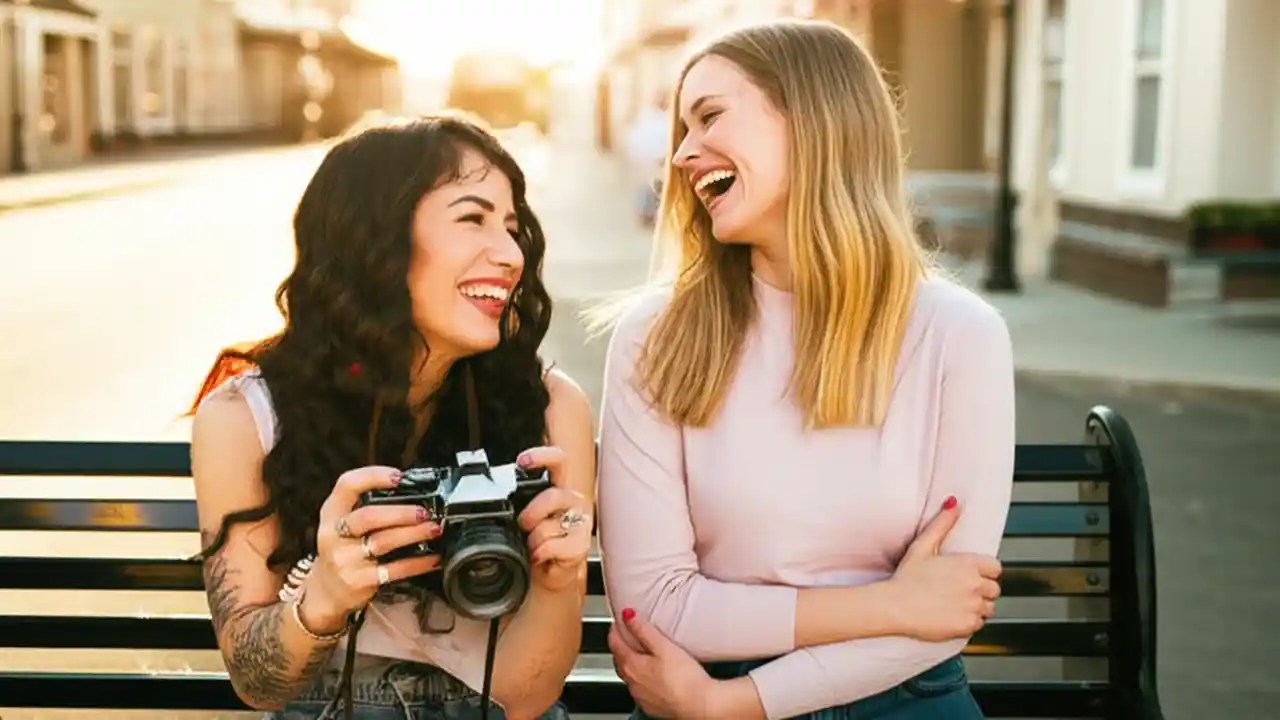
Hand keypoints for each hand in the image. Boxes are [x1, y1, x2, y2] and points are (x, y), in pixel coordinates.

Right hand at [303, 466, 441, 632]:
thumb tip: (409, 491)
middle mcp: (334, 535)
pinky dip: (418, 563)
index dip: (373, 476)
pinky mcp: (360, 581)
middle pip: (369, 516)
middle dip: (401, 512)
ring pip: (384, 541)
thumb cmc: (341, 550)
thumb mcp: (339, 523)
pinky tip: (433, 557)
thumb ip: (363, 506)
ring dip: (414, 533)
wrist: (324, 591)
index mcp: (331, 513)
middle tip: (423, 511)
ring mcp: (346, 559)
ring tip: (434, 529)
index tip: (399, 476)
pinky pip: (395, 570)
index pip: (347, 485)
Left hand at [516, 446, 591, 591]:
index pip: (557, 462)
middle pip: (554, 495)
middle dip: (532, 513)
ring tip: (532, 546)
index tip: (522, 462)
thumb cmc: (534, 541)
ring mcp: (579, 522)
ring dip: (534, 540)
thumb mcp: (521, 517)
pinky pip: (554, 546)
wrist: (547, 571)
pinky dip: (541, 553)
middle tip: (523, 525)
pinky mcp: (581, 544)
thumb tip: (494, 496)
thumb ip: (515, 503)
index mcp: (555, 487)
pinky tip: (539, 556)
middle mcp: (570, 500)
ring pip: (550, 525)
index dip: (542, 457)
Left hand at [609, 609, 721, 718]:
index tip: (618, 621)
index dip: (615, 629)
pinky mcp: (650, 706)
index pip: (614, 643)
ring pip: (629, 675)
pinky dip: (641, 679)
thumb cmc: (684, 678)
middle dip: (621, 646)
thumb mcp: (663, 646)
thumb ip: (643, 629)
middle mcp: (632, 682)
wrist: (699, 705)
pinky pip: (640, 689)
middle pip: (619, 659)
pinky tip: (653, 675)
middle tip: (626, 634)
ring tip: (640, 653)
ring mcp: (640, 696)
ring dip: (630, 663)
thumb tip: (627, 615)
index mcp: (631, 664)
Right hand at [888, 498, 1002, 641]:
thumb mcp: (923, 546)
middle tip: (960, 591)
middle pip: (994, 589)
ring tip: (955, 604)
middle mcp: (975, 585)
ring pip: (988, 608)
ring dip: (977, 607)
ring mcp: (973, 606)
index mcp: (968, 564)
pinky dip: (968, 622)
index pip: (995, 568)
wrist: (894, 606)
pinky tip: (951, 616)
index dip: (984, 572)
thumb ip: (942, 524)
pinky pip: (979, 624)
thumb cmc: (906, 578)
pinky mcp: (967, 625)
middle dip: (981, 590)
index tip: (971, 576)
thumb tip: (954, 503)